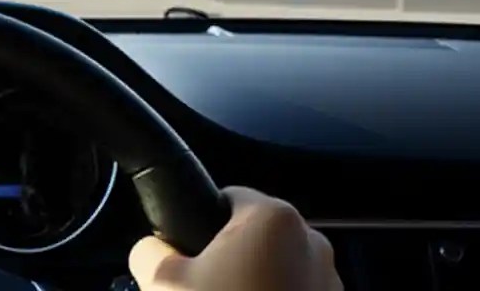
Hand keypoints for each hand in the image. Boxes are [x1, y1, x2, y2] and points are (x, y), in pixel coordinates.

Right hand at [128, 187, 341, 290]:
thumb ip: (149, 250)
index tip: (186, 259)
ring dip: (253, 287)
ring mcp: (330, 284)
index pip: (226, 197)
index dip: (199, 227)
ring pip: (276, 271)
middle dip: (228, 261)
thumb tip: (152, 250)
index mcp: (272, 219)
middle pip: (254, 237)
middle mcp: (312, 243)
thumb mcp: (162, 282)